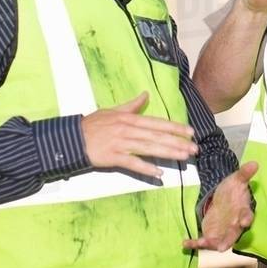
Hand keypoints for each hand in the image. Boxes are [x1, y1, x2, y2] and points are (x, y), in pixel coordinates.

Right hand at [80, 92, 196, 178]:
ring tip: (183, 157)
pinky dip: (146, 168)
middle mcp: (128, 129)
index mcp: (129, 118)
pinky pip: (133, 163)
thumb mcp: (112, 111)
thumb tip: (146, 94)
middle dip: (177, 142)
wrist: (72, 138)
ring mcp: (121, 143)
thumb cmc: (93, 124)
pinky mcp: (113, 157)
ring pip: (149, 148)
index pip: (157, 122)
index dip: (174, 127)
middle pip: (157, 136)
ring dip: (168, 153)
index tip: (190, 132)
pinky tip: (159, 173)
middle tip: (194, 149)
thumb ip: (131, 105)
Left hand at [184, 162, 257, 250]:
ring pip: (219, 241)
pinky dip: (195, 243)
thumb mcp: (237, 179)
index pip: (247, 216)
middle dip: (228, 241)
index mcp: (243, 211)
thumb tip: (254, 163)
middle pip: (233, 235)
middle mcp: (235, 225)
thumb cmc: (233, 190)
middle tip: (222, 248)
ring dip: (210, 244)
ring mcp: (223, 232)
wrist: (223, 197)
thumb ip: (244, 173)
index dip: (246, 219)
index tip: (245, 222)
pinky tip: (185, 243)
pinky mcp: (212, 234)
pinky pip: (204, 241)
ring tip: (201, 243)